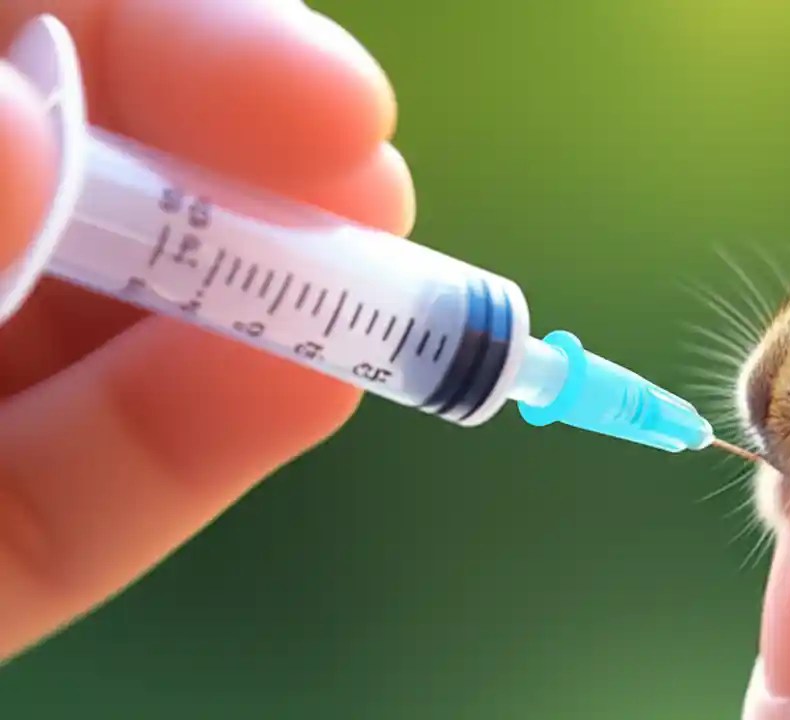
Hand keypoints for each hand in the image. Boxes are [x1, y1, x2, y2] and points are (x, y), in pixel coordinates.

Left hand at [0, 0, 410, 660]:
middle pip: (77, 174)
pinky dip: (197, 448)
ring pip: (97, 335)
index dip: (158, 36)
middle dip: (225, 154)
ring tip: (381, 276)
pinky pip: (80, 501)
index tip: (303, 81)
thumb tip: (27, 128)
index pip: (8, 32)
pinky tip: (308, 397)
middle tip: (357, 160)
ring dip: (253, 301)